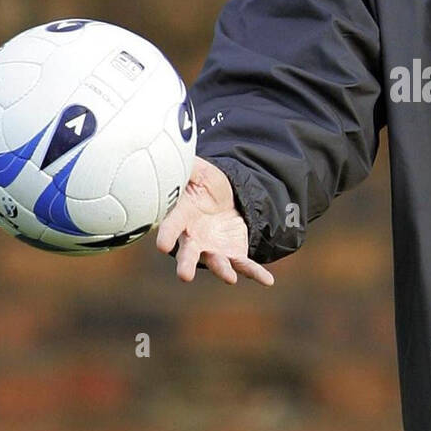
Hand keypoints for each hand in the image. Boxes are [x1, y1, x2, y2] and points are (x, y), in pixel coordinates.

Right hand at [156, 155, 274, 286]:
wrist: (225, 199)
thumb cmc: (205, 184)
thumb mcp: (199, 170)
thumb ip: (190, 165)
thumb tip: (178, 149)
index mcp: (182, 216)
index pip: (172, 226)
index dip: (167, 235)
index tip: (163, 246)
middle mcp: (194, 238)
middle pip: (188, 253)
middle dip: (187, 264)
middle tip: (185, 276)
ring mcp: (213, 249)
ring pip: (216, 262)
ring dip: (222, 271)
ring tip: (230, 279)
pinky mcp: (233, 254)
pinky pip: (244, 265)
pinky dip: (255, 273)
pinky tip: (267, 281)